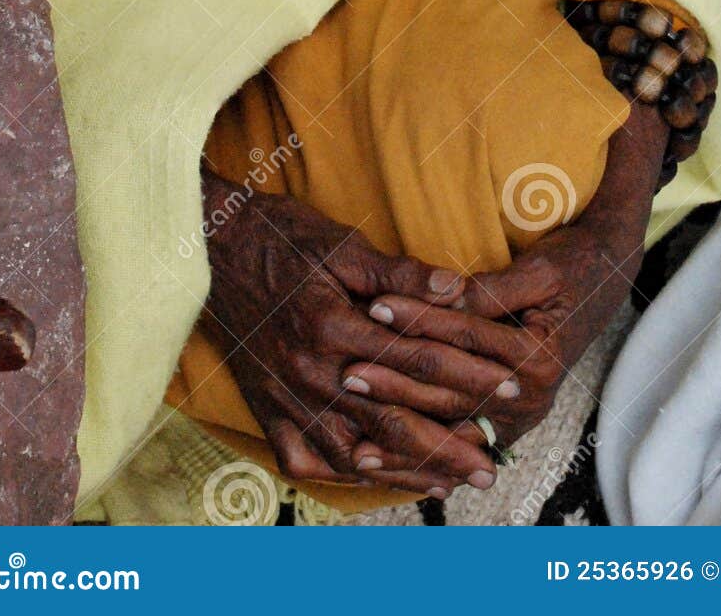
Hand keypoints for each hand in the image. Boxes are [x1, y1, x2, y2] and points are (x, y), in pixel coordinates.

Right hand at [201, 170, 501, 495]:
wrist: (210, 245)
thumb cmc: (282, 236)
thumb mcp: (343, 243)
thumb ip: (400, 273)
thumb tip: (460, 287)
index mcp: (334, 325)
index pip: (419, 361)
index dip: (470, 377)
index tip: (510, 390)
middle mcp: (310, 371)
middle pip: (393, 419)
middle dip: (449, 444)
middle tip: (490, 466)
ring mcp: (286, 396)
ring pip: (355, 450)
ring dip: (404, 471)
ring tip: (446, 484)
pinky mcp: (265, 407)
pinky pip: (305, 456)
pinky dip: (341, 474)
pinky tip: (372, 478)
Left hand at [341, 102, 667, 452]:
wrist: (607, 277)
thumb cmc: (571, 264)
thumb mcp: (538, 269)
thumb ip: (491, 290)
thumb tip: (445, 295)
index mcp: (538, 357)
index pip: (463, 338)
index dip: (417, 320)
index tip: (373, 305)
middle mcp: (530, 396)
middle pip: (450, 391)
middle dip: (395, 383)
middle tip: (346, 372)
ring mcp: (519, 416)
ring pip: (450, 430)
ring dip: (402, 439)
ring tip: (355, 444)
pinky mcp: (506, 421)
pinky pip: (457, 442)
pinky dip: (420, 458)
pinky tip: (385, 466)